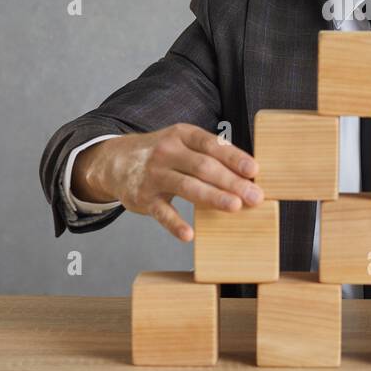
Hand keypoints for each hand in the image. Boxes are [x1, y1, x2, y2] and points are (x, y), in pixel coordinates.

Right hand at [72, 124, 261, 240]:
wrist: (115, 161)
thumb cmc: (163, 154)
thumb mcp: (183, 144)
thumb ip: (210, 156)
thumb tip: (249, 176)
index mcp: (182, 135)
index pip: (212, 145)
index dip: (234, 157)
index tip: (254, 171)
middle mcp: (167, 151)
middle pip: (203, 166)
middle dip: (231, 182)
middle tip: (254, 197)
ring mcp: (153, 174)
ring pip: (187, 186)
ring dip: (212, 197)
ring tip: (234, 207)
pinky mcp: (143, 197)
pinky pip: (161, 212)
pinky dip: (174, 224)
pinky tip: (189, 235)